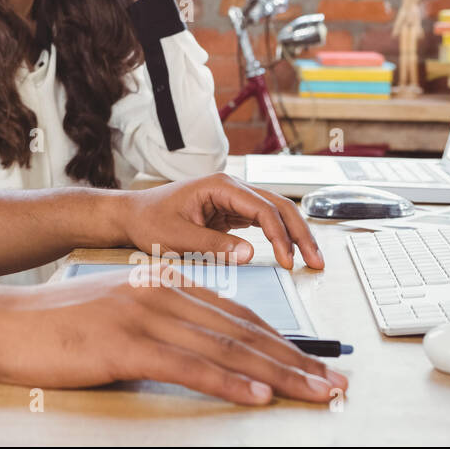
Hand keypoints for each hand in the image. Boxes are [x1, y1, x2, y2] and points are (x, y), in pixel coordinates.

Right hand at [0, 265, 346, 404]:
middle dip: (295, 360)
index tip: (312, 364)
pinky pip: (188, 366)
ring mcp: (142, 316)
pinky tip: (257, 397)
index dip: (280, 341)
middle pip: (241, 331)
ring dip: (278, 375)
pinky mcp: (124, 344)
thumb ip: (155, 325)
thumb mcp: (114, 314)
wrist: (1, 322)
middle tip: (333, 383)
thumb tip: (191, 353)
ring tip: (314, 394)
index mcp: (160, 285)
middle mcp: (159, 294)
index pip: (235, 315)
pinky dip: (228, 384)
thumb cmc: (51, 325)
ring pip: (225, 348)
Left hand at [113, 172, 324, 270]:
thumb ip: (214, 246)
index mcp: (220, 186)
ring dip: (294, 235)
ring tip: (312, 260)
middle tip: (317, 262)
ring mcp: (233, 199)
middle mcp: (231, 188)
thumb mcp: (177, 237)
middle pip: (279, 206)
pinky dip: (279, 237)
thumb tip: (252, 254)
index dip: (280, 236)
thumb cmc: (149, 221)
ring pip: (275, 213)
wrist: (132, 216)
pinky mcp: (231, 213)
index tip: (288, 261)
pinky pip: (263, 222)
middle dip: (300, 233)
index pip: (263, 209)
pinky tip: (290, 253)